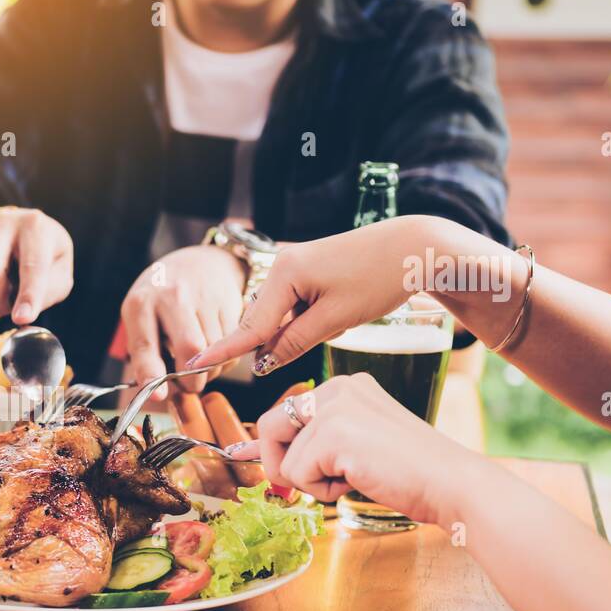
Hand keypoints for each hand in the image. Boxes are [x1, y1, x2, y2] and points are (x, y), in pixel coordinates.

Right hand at [0, 207, 72, 323]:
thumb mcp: (61, 267)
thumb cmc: (46, 254)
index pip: (31, 265)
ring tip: (8, 298)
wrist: (17, 232)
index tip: (22, 319)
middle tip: (13, 310)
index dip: (28, 295)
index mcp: (34, 227)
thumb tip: (23, 314)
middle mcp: (1, 227)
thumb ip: (50, 290)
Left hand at [122, 244, 244, 398]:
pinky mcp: (230, 300)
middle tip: (188, 385)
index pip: (146, 345)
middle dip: (191, 379)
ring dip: (210, 370)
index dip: (152, 374)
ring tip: (200, 362)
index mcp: (141, 303)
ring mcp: (204, 297)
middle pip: (190, 350)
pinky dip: (225, 357)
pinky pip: (232, 344)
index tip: (159, 396)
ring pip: (215, 352)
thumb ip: (144, 352)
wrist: (200, 261)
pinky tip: (216, 348)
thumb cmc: (163, 297)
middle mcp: (172, 296)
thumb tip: (154, 394)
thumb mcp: (142, 317)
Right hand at [192, 215, 474, 373]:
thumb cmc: (379, 279)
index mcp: (285, 274)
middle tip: (329, 329)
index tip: (194, 363)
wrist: (416, 247)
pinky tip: (343, 309)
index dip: (225, 350)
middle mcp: (282, 265)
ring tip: (346, 315)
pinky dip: (313, 317)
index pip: (250, 325)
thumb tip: (264, 362)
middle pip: (265, 321)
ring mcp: (295, 264)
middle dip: (284, 339)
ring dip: (305, 329)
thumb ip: (294, 342)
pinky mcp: (309, 267)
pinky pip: (297, 304)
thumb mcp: (336, 319)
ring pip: (283, 315)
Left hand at [225, 373, 474, 524]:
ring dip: (314, 483)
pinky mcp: (333, 433)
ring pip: (286, 459)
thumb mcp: (355, 446)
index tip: (247, 457)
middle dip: (280, 464)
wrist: (450, 483)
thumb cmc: (410, 473)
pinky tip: (359, 480)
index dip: (270, 445)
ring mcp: (334, 408)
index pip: (286, 413)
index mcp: (345, 387)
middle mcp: (337, 388)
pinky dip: (323, 491)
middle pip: (271, 427)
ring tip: (357, 477)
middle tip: (312, 485)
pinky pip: (298, 475)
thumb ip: (315, 444)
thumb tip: (260, 457)